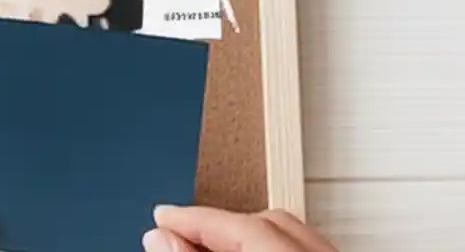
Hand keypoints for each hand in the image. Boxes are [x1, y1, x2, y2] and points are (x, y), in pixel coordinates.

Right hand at [143, 206, 335, 251]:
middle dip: (216, 222)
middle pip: (265, 219)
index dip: (189, 216)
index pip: (234, 220)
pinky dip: (270, 248)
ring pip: (288, 234)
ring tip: (202, 246)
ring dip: (243, 235)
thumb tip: (161, 238)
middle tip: (175, 233)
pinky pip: (303, 249)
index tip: (162, 216)